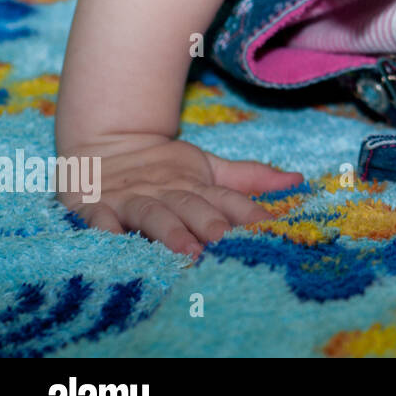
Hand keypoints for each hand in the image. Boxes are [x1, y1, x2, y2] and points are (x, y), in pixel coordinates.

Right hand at [55, 134, 303, 258]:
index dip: (250, 211)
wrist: (104, 144)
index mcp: (196, 184)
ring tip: (187, 251)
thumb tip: (298, 179)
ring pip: (154, 214)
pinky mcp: (97, 206)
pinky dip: (108, 229)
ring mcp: (132, 198)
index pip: (228, 198)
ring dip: (170, 231)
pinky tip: (117, 241)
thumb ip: (250, 176)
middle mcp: (168, 191)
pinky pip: (102, 218)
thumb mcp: (208, 167)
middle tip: (228, 242)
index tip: (272, 228)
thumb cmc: (163, 167)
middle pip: (193, 206)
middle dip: (211, 224)